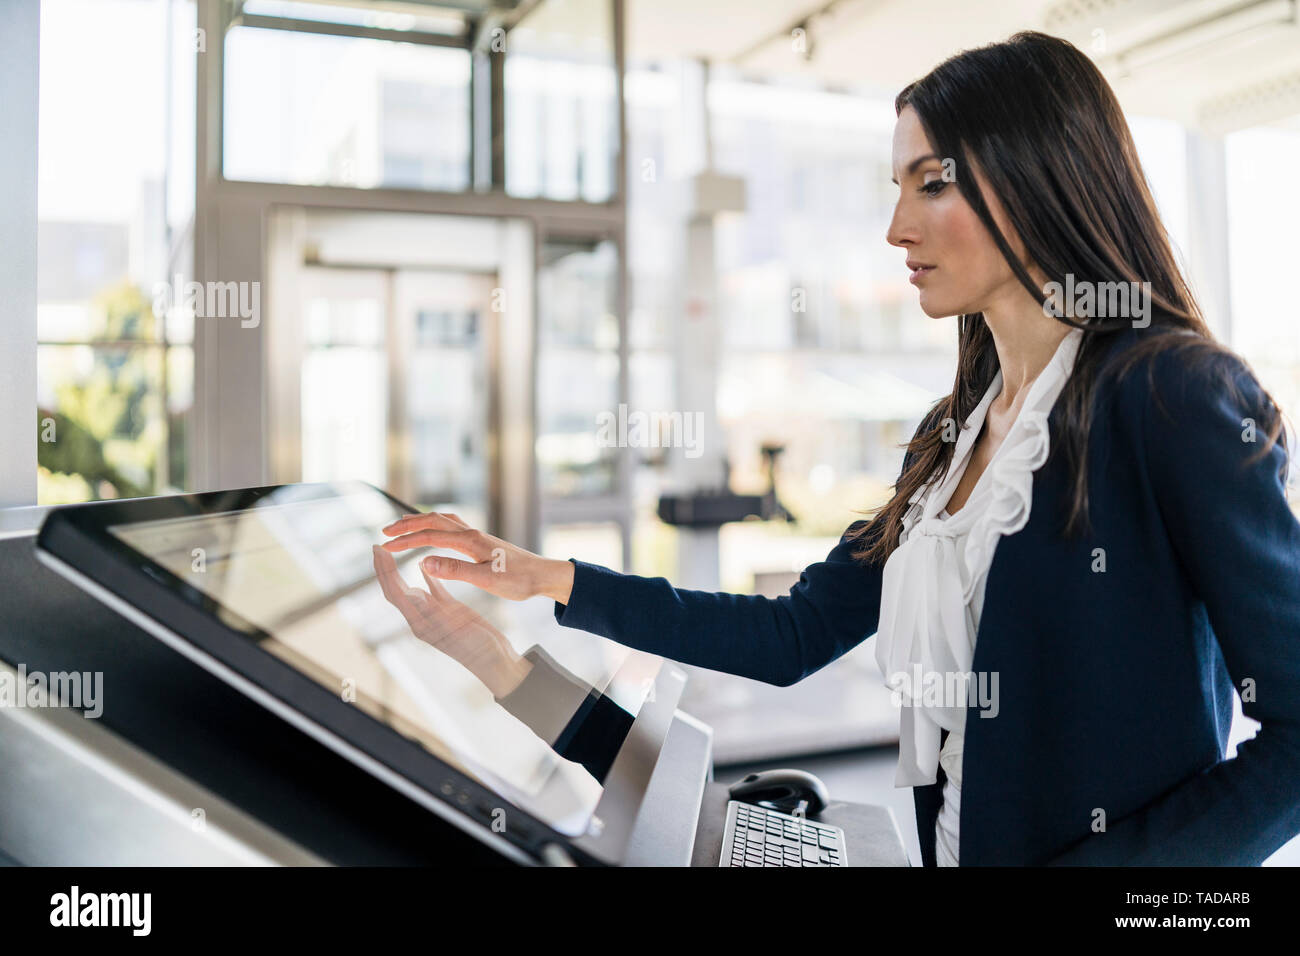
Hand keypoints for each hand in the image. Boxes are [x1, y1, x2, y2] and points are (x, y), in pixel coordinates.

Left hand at [370, 545, 530, 697]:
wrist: (494, 659)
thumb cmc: (476, 647)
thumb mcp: (453, 626)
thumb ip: (431, 609)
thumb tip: (409, 592)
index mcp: (420, 622)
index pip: (395, 592)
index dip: (384, 571)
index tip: (377, 550)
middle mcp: (422, 617)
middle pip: (397, 589)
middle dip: (385, 569)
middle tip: (377, 547)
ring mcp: (435, 613)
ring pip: (412, 588)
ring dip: (400, 572)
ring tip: (393, 553)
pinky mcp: (449, 610)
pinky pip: (434, 590)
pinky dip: (427, 577)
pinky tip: (425, 565)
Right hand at [379, 511, 573, 604]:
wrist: (543, 575)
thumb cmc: (518, 580)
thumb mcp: (486, 579)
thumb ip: (455, 570)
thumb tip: (424, 561)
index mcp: (470, 541)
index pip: (430, 536)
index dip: (406, 540)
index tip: (386, 546)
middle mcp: (471, 533)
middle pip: (433, 521)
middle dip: (407, 525)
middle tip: (385, 531)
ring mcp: (477, 536)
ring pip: (443, 520)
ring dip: (421, 522)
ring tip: (403, 526)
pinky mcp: (482, 541)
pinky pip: (452, 526)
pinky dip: (436, 525)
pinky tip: (435, 532)